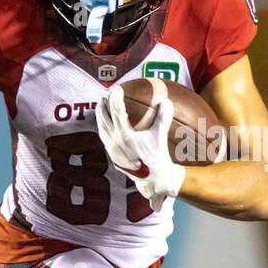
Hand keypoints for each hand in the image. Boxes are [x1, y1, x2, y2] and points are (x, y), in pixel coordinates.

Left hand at [95, 82, 185, 211]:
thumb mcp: (160, 136)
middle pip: (103, 119)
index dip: (116, 99)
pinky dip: (104, 128)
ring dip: (100, 117)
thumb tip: (166, 101)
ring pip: (101, 129)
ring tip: (101, 108)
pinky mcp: (111, 155)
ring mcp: (110, 149)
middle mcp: (113, 142)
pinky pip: (104, 138)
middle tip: (105, 96)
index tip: (117, 89)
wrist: (151, 179)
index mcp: (124, 135)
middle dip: (102, 107)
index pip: (117, 112)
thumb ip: (163, 118)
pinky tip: (107, 125)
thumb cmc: (156, 157)